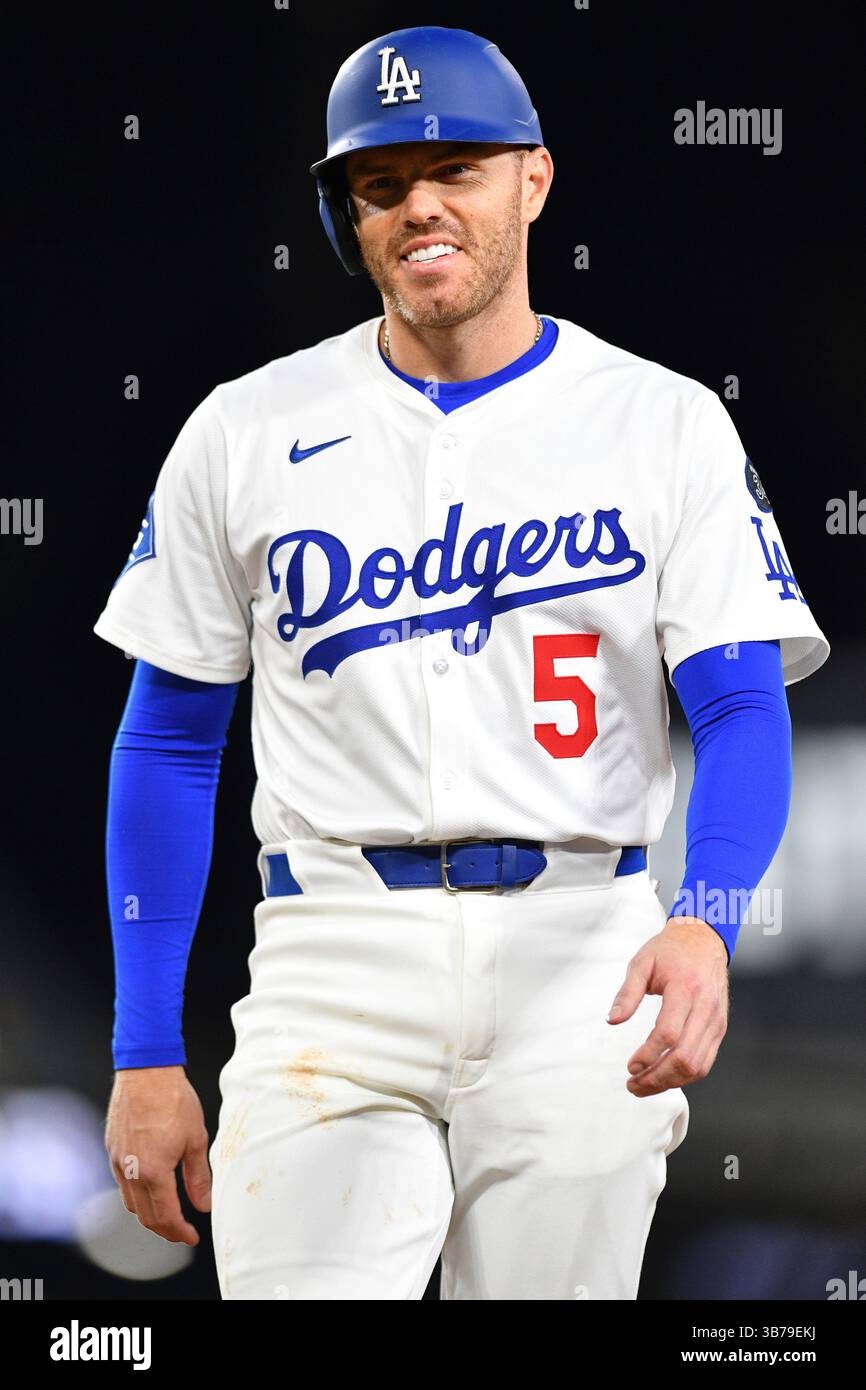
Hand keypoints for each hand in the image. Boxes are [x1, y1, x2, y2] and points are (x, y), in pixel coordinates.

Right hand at [105, 1065, 211, 1243]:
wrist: (146, 1071)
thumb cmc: (173, 1099)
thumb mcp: (196, 1139)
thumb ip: (198, 1177)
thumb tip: (204, 1205)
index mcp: (153, 1172)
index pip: (165, 1217)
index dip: (179, 1232)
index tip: (191, 1237)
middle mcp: (131, 1171)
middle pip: (145, 1216)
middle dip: (164, 1230)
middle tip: (181, 1232)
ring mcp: (118, 1161)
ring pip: (131, 1202)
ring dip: (149, 1214)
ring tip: (168, 1213)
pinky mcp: (112, 1149)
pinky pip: (123, 1183)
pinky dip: (137, 1195)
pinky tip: (151, 1187)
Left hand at [606, 916, 729, 1095]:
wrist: (704, 939)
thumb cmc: (671, 950)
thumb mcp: (642, 962)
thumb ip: (627, 993)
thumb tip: (613, 1020)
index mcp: (685, 989)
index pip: (669, 1033)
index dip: (648, 1055)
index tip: (630, 1066)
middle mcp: (706, 1008)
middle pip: (684, 1057)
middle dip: (656, 1078)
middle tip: (633, 1084)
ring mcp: (716, 1021)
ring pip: (697, 1066)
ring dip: (670, 1082)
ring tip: (644, 1086)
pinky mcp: (720, 1028)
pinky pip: (705, 1062)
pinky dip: (684, 1075)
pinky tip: (664, 1076)